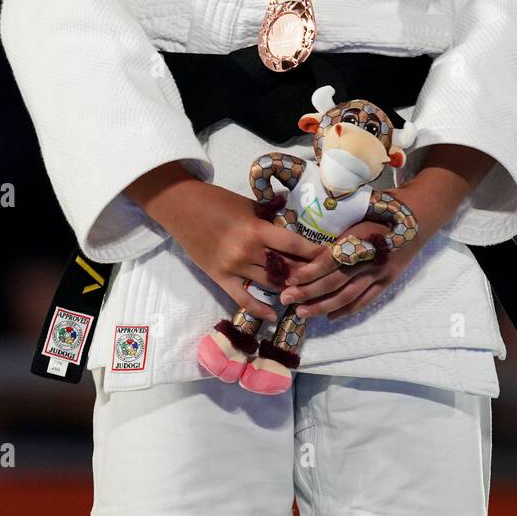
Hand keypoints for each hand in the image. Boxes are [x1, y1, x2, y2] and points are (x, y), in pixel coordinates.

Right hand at [125, 165, 310, 325]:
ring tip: (307, 294)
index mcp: (258, 229)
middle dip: (306, 274)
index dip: (315, 253)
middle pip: (285, 268)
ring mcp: (234, 267)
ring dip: (288, 289)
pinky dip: (259, 308)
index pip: (294, 245)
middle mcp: (248, 251)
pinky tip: (274, 314)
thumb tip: (294, 220)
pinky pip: (243, 299)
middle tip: (326, 280)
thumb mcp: (249, 205)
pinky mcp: (220, 278)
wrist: (182, 208)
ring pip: (269, 284)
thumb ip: (270, 217)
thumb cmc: (217, 201)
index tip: (334, 257)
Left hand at [277, 177, 441, 322]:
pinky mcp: (387, 282)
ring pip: (348, 295)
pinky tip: (328, 316)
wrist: (418, 217)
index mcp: (361, 237)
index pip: (331, 259)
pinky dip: (346, 310)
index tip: (289, 277)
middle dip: (308, 291)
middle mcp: (370, 258)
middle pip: (335, 280)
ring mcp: (380, 273)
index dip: (309, 271)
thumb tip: (308, 225)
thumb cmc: (383, 208)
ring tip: (301, 312)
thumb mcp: (359, 207)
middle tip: (285, 298)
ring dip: (322, 305)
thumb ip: (337, 219)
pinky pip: (364, 301)